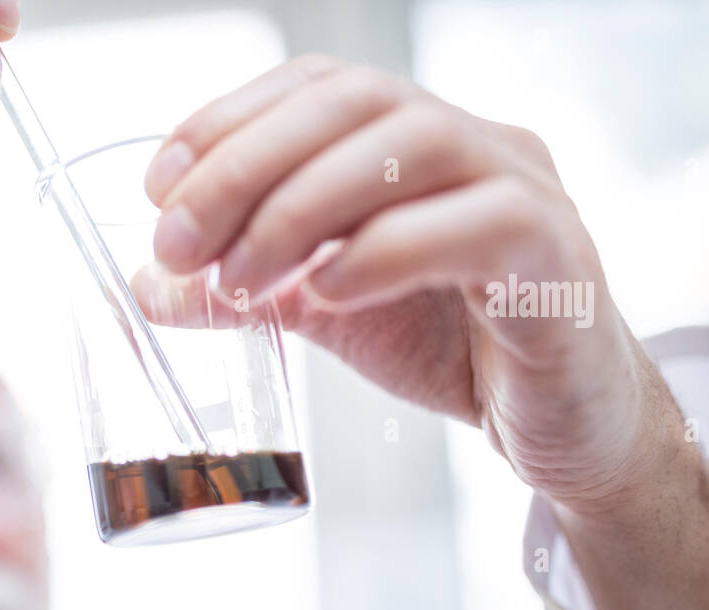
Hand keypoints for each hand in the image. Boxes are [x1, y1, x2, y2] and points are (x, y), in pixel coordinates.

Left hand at [143, 56, 708, 609]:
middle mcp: (475, 142)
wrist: (558, 425)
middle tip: (177, 243)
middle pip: (354, 102)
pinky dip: (387, 252)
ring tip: (240, 277)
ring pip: (413, 145)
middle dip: (245, 166)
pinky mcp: (560, 259)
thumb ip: (244, 288)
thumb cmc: (450, 347)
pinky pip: (479, 226)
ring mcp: (527, 190)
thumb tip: (147, 285)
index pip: (318, 85)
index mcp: (416, 140)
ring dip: (302, 208)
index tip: (158, 186)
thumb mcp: (325, 310)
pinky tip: (328, 294)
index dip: (229, 121)